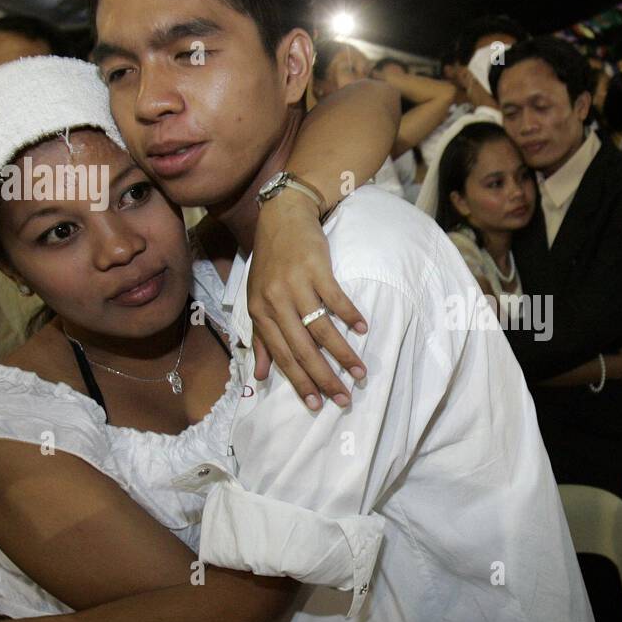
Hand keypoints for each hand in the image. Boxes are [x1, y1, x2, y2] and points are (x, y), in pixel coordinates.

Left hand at [249, 188, 368, 410]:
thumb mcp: (258, 299)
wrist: (282, 218)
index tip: (316, 404)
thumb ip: (261, 339)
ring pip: (320, 328)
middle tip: (342, 398)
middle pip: (302, 348)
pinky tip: (363, 329)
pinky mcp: (316, 268)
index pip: (282, 356)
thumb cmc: (271, 262)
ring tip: (360, 372)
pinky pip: (335, 298)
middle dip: (324, 377)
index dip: (299, 382)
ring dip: (343, 353)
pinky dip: (350, 315)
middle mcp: (275, 301)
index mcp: (260, 313)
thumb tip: (260, 376)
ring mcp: (296, 284)